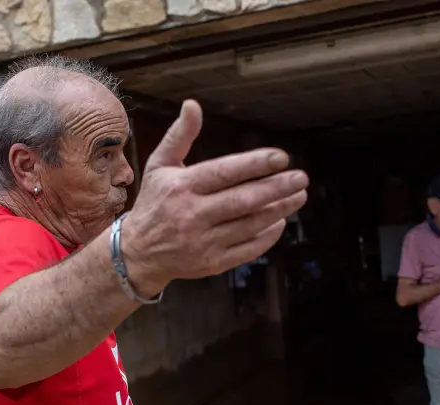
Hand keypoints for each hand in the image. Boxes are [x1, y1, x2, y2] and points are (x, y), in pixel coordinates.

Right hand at [121, 100, 308, 294]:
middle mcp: (192, 215)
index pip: (223, 173)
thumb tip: (192, 105)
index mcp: (182, 187)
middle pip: (242, 201)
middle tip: (301, 178)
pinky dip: (267, 236)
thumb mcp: (159, 165)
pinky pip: (247, 249)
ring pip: (249, 225)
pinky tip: (280, 221)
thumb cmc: (154, 202)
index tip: (282, 157)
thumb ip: (179, 135)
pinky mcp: (212, 263)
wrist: (138, 252)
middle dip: (276, 189)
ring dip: (279, 210)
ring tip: (298, 196)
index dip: (254, 164)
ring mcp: (203, 242)